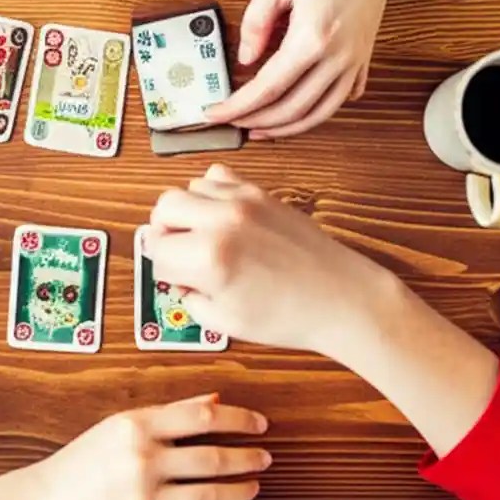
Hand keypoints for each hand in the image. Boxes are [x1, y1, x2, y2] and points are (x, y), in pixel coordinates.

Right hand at [22, 394, 269, 499]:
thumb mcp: (118, 429)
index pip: (203, 416)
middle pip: (213, 458)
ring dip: (237, 492)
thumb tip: (214, 400)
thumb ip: (166, 415)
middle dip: (247, 458)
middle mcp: (142, 463)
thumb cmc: (78, 467)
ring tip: (251, 487)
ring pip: (209, 497)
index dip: (239, 419)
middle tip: (264, 458)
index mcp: (134, 427)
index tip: (259, 423)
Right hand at [147, 164, 403, 353]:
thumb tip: (177, 279)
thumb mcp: (224, 322)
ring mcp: (242, 201)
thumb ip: (189, 297)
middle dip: (165, 235)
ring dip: (186, 213)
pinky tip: (222, 220)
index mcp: (209, 258)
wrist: (342, 299)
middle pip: (163, 210)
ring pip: (186, 189)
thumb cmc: (290, 316)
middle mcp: (221, 220)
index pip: (157, 252)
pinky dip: (210, 195)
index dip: (165, 273)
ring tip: (203, 238)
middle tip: (181, 257)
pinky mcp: (260, 193)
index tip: (180, 282)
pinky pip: (217, 177)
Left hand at [206, 0, 409, 139]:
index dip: (236, 107)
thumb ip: (255, 22)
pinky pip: (343, 99)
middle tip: (232, 123)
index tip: (215, 113)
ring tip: (261, 127)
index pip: (266, 88)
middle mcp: (337, 57)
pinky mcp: (364, 58)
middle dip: (257, 122)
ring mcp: (354, 61)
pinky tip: (301, 111)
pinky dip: (318, 112)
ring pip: (320, 113)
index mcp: (311, 38)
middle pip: (292, 109)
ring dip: (288, 128)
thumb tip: (246, 58)